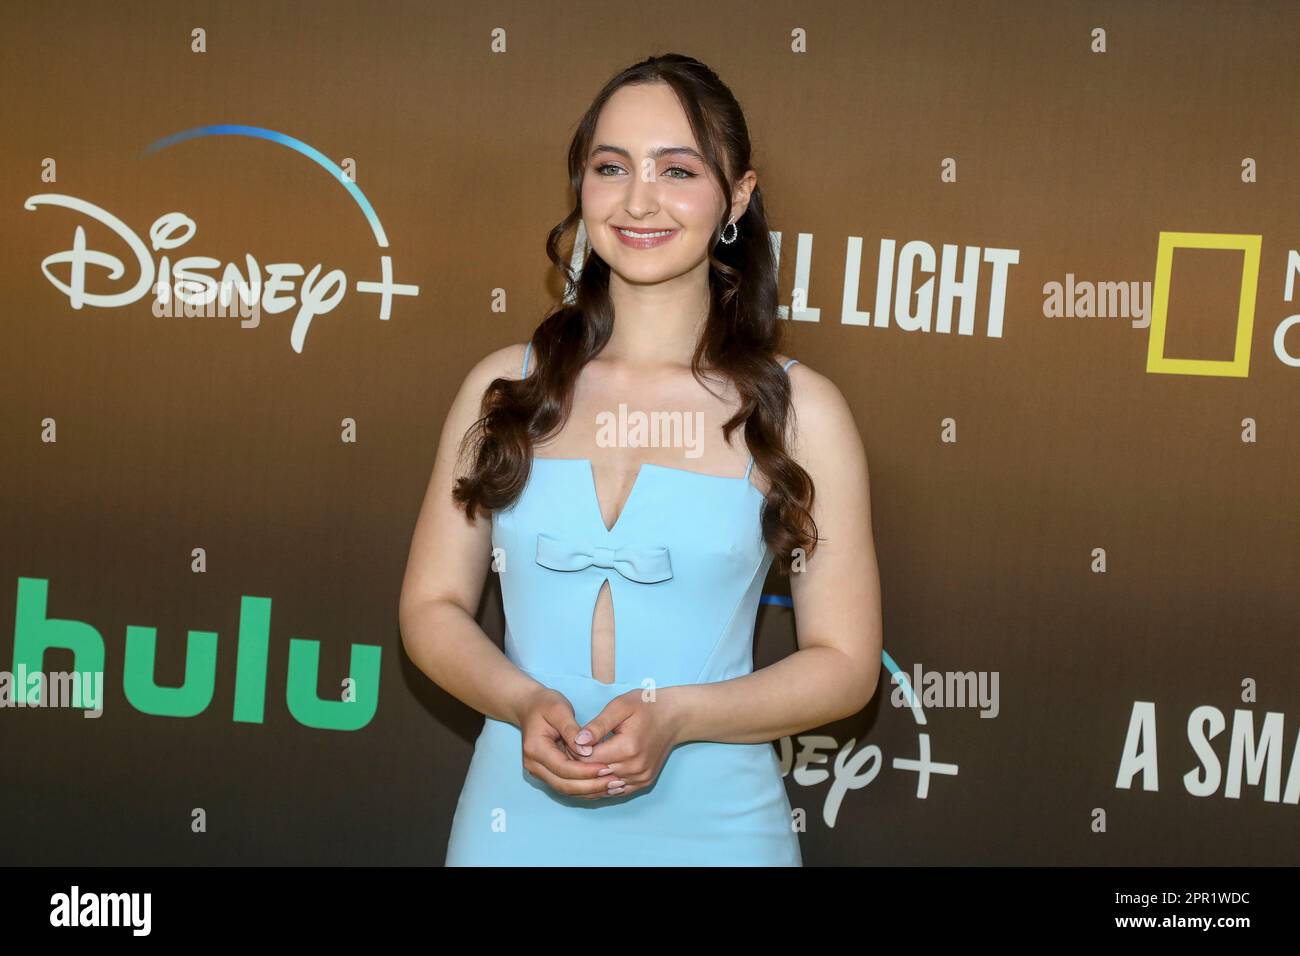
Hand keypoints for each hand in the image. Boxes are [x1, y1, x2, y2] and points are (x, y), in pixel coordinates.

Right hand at [513, 685, 624, 799]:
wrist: (529, 707)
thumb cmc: (545, 704)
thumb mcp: (559, 710)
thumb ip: (572, 730)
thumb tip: (586, 751)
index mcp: (535, 749)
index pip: (563, 768)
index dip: (586, 771)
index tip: (607, 768)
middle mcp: (533, 765)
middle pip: (564, 784)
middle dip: (591, 786)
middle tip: (615, 782)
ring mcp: (538, 771)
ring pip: (566, 789)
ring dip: (590, 791)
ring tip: (614, 786)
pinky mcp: (547, 773)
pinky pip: (567, 786)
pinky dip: (585, 789)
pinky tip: (603, 786)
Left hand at [570, 688, 685, 797]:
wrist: (675, 717)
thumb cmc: (646, 706)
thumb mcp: (620, 706)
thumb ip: (598, 725)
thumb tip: (577, 741)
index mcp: (627, 748)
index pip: (588, 760)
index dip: (573, 752)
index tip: (568, 740)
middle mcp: (635, 768)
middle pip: (594, 774)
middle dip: (579, 764)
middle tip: (570, 750)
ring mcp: (640, 778)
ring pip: (603, 786)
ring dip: (589, 776)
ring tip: (582, 759)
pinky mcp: (643, 783)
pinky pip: (616, 791)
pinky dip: (602, 784)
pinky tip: (593, 773)